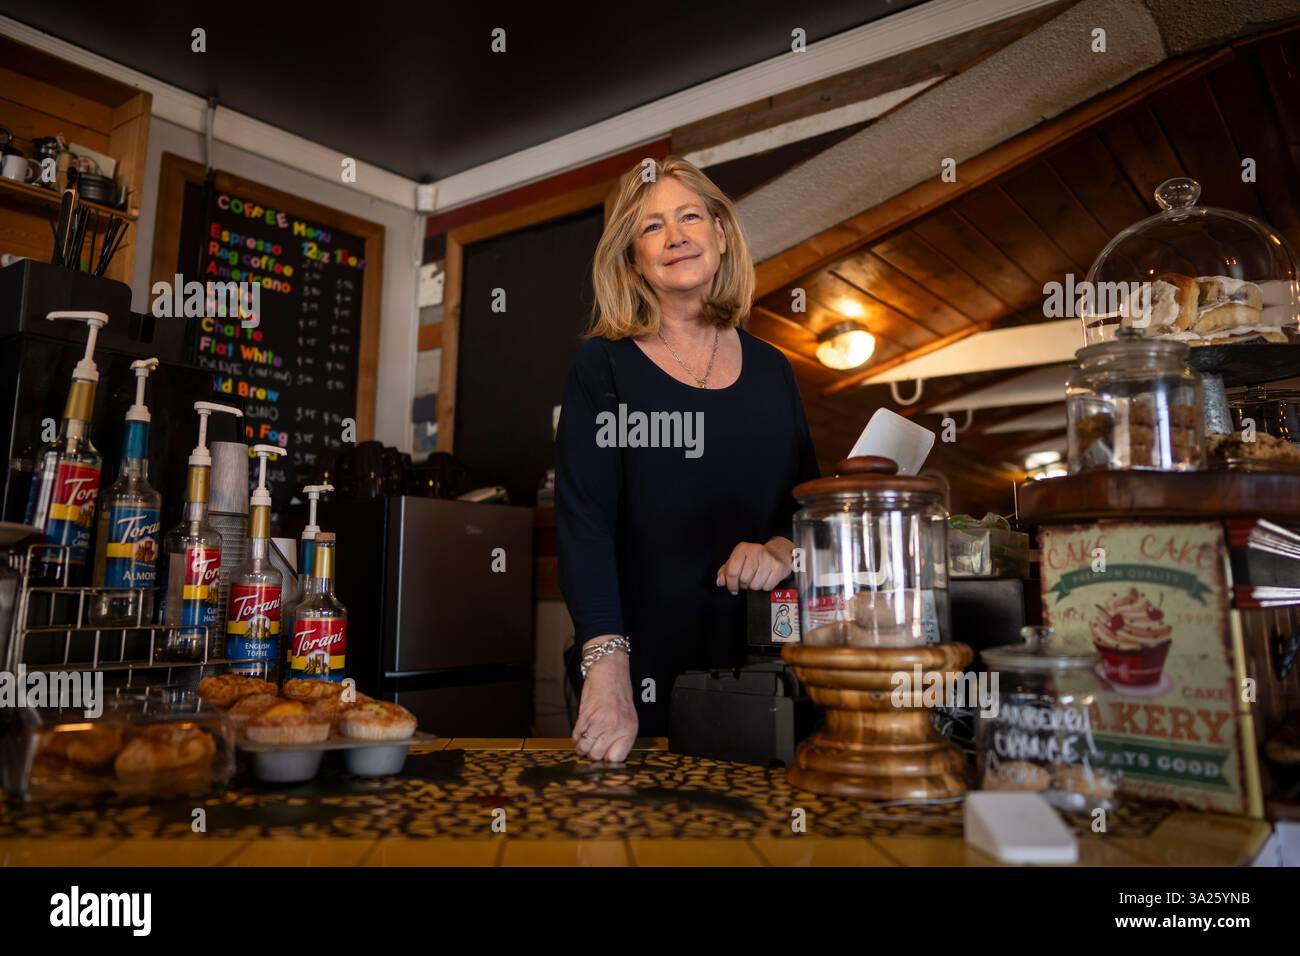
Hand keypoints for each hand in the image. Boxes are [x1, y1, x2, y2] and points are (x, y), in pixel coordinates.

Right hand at [571, 638, 637, 761]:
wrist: (609, 672)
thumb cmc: (620, 694)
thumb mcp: (629, 718)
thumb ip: (621, 737)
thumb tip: (610, 755)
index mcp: (628, 730)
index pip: (616, 759)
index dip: (608, 759)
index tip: (605, 755)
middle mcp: (614, 728)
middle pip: (596, 756)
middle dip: (593, 754)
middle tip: (594, 746)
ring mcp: (598, 722)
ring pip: (584, 748)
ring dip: (582, 747)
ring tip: (586, 741)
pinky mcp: (584, 716)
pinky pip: (576, 736)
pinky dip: (576, 738)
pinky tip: (581, 733)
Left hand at [716, 537, 793, 593]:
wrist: (777, 553)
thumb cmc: (753, 559)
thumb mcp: (737, 561)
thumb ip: (725, 571)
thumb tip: (720, 582)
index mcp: (742, 549)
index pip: (732, 571)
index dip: (730, 583)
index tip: (732, 588)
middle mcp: (755, 551)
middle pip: (744, 580)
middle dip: (743, 585)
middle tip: (746, 581)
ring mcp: (768, 558)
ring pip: (755, 585)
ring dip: (754, 586)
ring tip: (756, 579)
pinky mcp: (779, 567)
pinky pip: (767, 586)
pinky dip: (765, 586)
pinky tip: (765, 578)